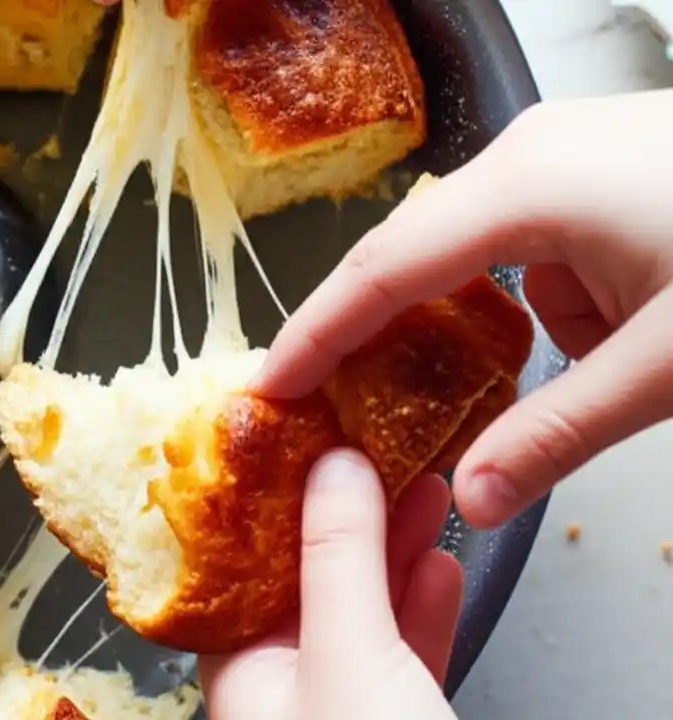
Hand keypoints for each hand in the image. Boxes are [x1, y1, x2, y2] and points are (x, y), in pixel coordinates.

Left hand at [200, 449, 461, 719]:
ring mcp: (338, 699)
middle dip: (352, 511)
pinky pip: (405, 648)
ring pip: (365, 606)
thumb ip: (340, 560)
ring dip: (397, 546)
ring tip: (424, 485)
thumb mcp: (346, 654)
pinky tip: (441, 563)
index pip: (243, 554)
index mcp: (239, 665)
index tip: (311, 438)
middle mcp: (279, 681)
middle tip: (382, 451)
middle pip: (310, 572)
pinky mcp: (394, 714)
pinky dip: (424, 603)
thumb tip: (334, 469)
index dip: (276, 492)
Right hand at [254, 90, 672, 528]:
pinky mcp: (600, 165)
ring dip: (515, 323)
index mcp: (530, 189)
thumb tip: (472, 502)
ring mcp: (568, 153)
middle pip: (423, 255)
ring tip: (592, 362)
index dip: (318, 331)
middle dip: (404, 334)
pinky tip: (617, 326)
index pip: (384, 269)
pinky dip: (557, 297)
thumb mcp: (666, 367)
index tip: (273, 382)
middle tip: (369, 402)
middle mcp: (532, 155)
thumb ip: (554, 438)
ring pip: (489, 255)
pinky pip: (538, 242)